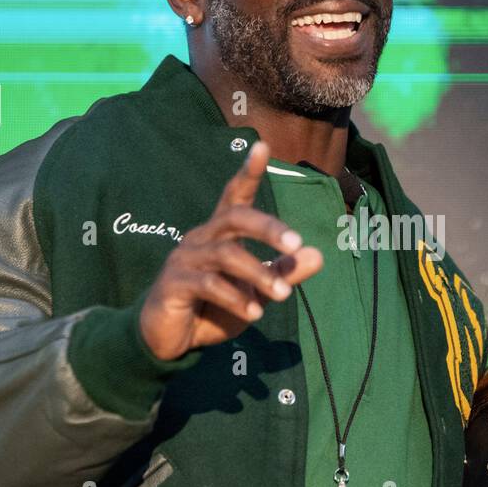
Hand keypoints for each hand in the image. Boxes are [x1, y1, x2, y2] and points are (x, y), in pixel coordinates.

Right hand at [138, 141, 323, 360]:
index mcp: (220, 234)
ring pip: (226, 255)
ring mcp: (185, 258)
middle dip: (268, 228)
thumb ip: (282, 273)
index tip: (262, 145)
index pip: (234, 196)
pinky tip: (254, 314)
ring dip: (259, 274)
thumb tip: (318, 255)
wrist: (170, 341)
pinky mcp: (174, 283)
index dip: (248, 172)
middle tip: (297, 244)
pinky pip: (209, 284)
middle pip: (235, 218)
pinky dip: (235, 298)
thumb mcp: (255, 293)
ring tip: (283, 296)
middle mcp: (202, 238)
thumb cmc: (213, 309)